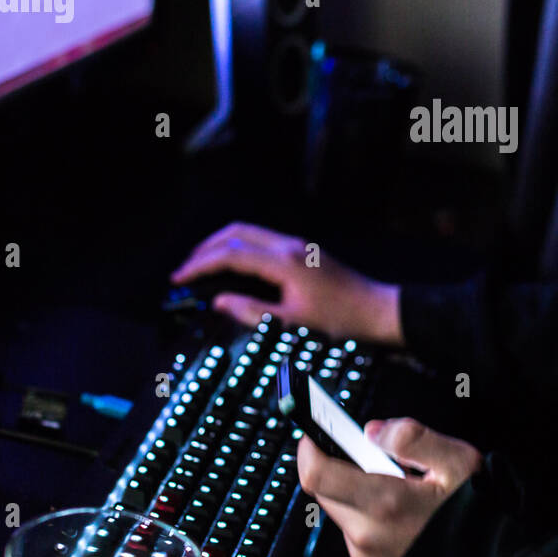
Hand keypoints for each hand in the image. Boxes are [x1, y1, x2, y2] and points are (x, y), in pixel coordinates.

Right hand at [171, 222, 402, 346]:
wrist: (379, 312)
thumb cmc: (341, 323)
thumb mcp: (292, 325)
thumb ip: (252, 312)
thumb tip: (218, 302)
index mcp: (284, 261)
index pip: (230, 254)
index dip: (200, 265)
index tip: (178, 278)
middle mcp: (289, 246)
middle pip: (236, 232)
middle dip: (205, 248)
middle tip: (185, 269)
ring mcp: (298, 245)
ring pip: (249, 232)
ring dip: (222, 245)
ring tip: (201, 266)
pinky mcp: (304, 251)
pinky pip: (263, 240)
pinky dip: (240, 248)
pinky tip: (233, 267)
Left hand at [297, 417, 482, 556]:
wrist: (492, 555)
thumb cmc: (478, 511)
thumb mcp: (457, 462)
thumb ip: (413, 438)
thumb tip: (374, 429)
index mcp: (386, 502)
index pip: (317, 474)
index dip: (308, 447)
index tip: (313, 432)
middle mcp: (368, 534)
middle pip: (325, 490)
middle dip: (340, 466)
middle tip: (375, 457)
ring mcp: (367, 554)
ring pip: (340, 509)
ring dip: (356, 491)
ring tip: (398, 488)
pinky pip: (355, 530)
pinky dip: (368, 514)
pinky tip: (399, 511)